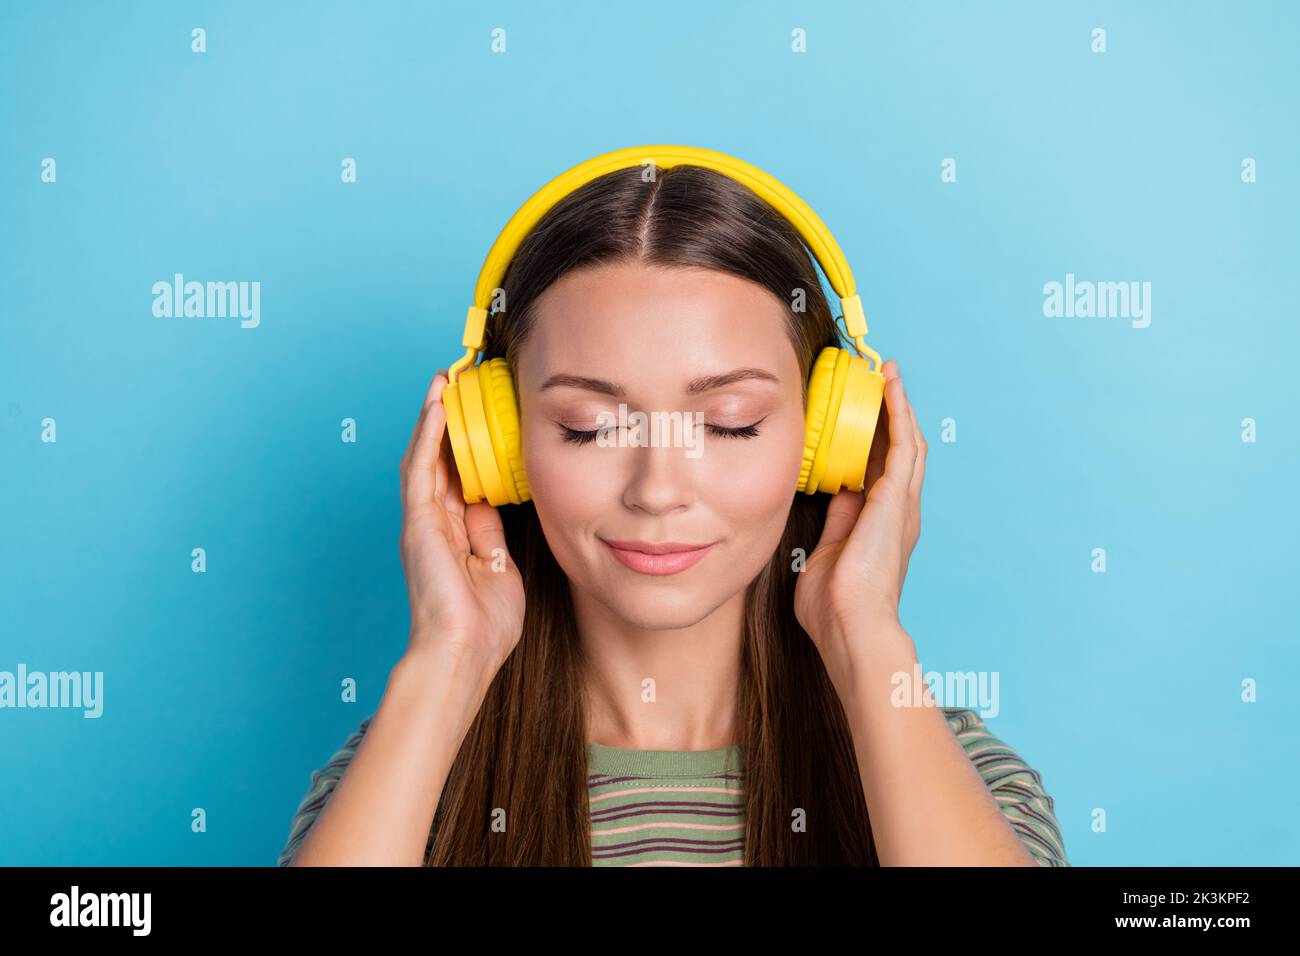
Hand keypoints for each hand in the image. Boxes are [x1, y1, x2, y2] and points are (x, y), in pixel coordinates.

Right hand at [398, 369, 525, 672]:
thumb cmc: (485, 626)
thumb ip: (491, 535)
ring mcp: (422, 522)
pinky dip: (428, 435)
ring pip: (426, 457)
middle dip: (448, 423)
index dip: (467, 447)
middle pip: (440, 461)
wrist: (464, 653)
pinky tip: (437, 406)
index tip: (480, 417)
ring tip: (444, 381)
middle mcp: (434, 525)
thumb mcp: (500, 568)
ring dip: (434, 418)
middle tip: (459, 384)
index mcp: (455, 537)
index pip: (459, 480)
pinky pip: (420, 468)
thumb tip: (488, 504)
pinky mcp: (417, 521)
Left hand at [793, 360, 925, 679]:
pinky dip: (898, 412)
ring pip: (906, 442)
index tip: (860, 416)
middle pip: (899, 451)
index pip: (878, 472)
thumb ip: (834, 524)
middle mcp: (897, 512)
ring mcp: (901, 505)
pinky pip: (902, 444)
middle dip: (891, 415)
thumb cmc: (834, 608)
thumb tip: (834, 495)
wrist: (852, 627)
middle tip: (880, 382)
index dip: (873, 441)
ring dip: (898, 406)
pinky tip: (890, 387)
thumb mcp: (826, 554)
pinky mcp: (897, 499)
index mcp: (881, 527)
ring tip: (888, 374)